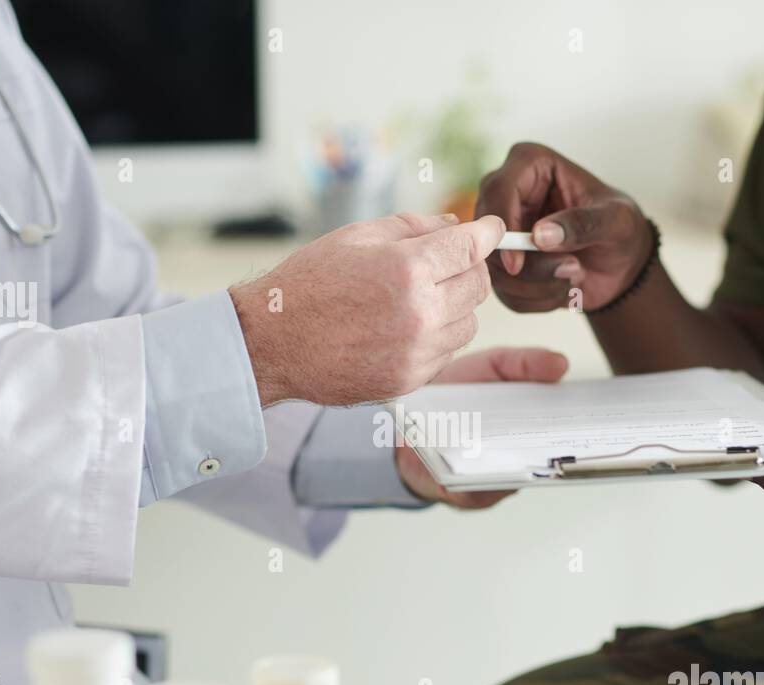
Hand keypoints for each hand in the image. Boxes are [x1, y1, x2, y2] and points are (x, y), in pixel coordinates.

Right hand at [230, 212, 503, 405]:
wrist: (273, 343)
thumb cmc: (308, 286)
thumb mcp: (356, 237)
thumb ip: (413, 227)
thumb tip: (455, 225)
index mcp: (408, 271)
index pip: (471, 247)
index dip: (486, 233)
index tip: (491, 230)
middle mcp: (420, 315)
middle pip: (478, 286)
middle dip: (468, 269)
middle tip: (446, 263)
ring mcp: (417, 352)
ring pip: (469, 324)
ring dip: (454, 307)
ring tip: (417, 299)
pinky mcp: (410, 379)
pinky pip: (446, 353)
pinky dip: (436, 337)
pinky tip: (403, 327)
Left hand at [395, 346, 569, 508]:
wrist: (405, 420)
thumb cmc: (455, 394)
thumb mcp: (490, 366)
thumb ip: (522, 362)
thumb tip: (561, 364)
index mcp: (529, 427)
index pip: (565, 429)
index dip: (581, 421)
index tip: (595, 408)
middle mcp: (518, 459)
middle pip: (549, 457)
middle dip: (561, 442)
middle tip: (572, 424)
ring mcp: (497, 480)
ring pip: (519, 477)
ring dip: (524, 462)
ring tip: (531, 440)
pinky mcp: (469, 496)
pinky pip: (483, 492)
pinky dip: (486, 478)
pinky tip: (485, 459)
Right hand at [475, 142, 649, 311]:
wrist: (620, 264)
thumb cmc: (620, 228)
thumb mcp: (615, 221)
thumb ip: (582, 224)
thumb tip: (541, 235)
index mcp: (530, 166)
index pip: (498, 190)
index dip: (502, 227)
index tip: (517, 263)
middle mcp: (507, 196)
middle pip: (487, 236)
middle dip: (527, 267)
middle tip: (572, 271)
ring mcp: (501, 233)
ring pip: (493, 270)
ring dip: (537, 286)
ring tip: (575, 275)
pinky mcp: (502, 265)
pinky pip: (505, 292)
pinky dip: (536, 299)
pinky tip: (562, 288)